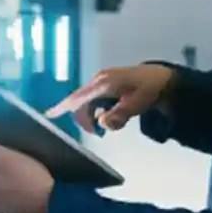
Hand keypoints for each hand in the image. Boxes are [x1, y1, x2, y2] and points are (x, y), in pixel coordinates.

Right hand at [46, 63, 175, 133]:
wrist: (163, 79)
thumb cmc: (150, 89)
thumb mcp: (137, 103)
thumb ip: (120, 114)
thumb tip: (102, 123)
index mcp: (103, 83)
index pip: (77, 97)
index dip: (62, 107)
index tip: (48, 116)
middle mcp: (98, 81)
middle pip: (81, 105)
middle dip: (87, 120)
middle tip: (101, 132)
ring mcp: (102, 83)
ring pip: (89, 105)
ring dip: (96, 117)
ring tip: (116, 121)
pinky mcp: (106, 87)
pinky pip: (96, 103)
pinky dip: (101, 112)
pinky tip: (116, 114)